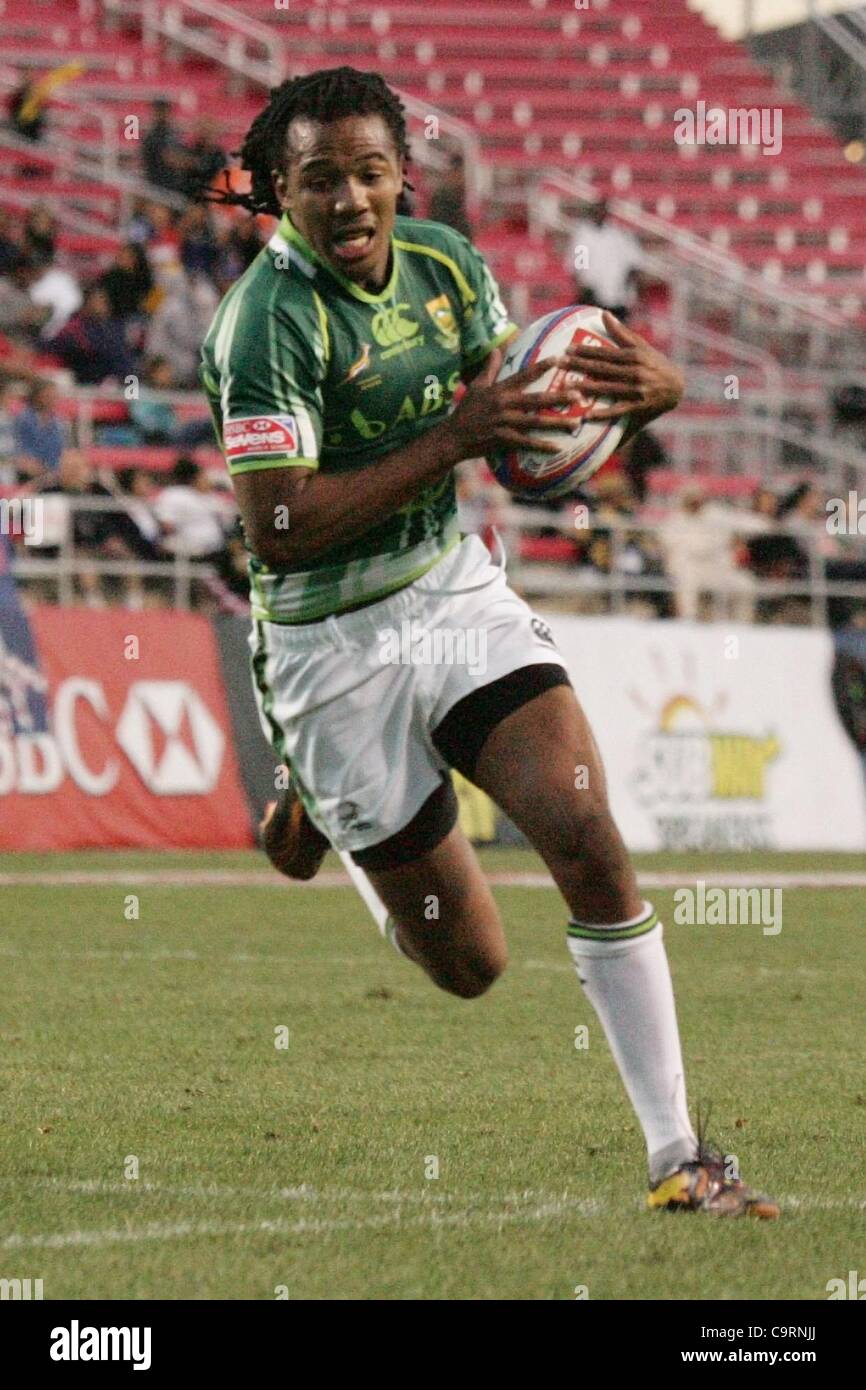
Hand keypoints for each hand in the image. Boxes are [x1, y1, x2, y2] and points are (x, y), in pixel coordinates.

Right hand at [442, 346, 589, 462]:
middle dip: (558, 397)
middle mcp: (504, 404)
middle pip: (536, 399)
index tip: (561, 359)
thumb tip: (497, 348)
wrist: (453, 437)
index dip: (543, 366)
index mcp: (500, 390)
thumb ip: (490, 368)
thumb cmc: (466, 411)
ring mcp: (503, 423)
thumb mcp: (476, 386)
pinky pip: (526, 443)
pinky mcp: (502, 440)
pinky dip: (541, 446)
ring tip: (575, 423)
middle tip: (579, 395)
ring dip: (556, 423)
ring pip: (535, 422)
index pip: (525, 375)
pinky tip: (557, 448)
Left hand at [565, 311, 684, 428]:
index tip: (567, 349)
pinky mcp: (639, 406)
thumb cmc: (654, 363)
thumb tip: (603, 313)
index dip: (585, 351)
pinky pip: (618, 410)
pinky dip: (603, 413)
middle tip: (561, 364)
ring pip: (608, 388)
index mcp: (633, 356)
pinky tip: (587, 415)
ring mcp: (637, 390)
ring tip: (568, 386)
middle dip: (580, 366)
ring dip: (588, 387)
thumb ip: (621, 332)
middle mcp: (635, 372)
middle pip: (603, 368)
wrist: (677, 387)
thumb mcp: (641, 346)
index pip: (605, 352)